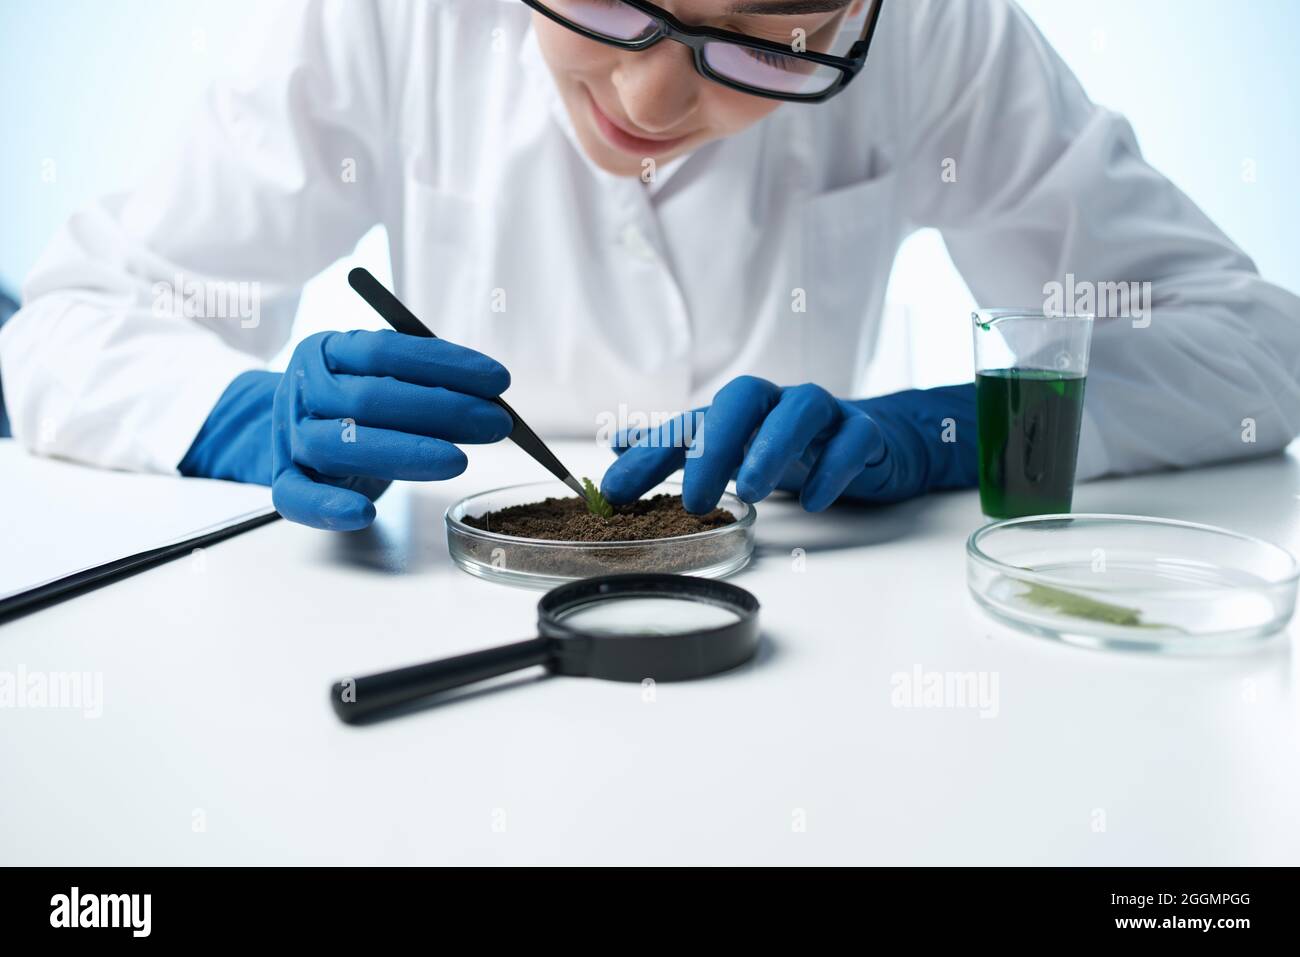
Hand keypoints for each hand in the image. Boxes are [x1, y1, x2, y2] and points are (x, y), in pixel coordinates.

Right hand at [271, 330, 512, 529]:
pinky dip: (328, 509)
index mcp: (328, 351)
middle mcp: (303, 390)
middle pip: (369, 399)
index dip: (444, 364)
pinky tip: (364, 514)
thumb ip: (421, 380)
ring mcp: (290, 437)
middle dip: (441, 410)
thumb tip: (489, 394)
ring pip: (340, 446)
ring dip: (404, 453)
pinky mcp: (285, 481)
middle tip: (495, 423)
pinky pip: (298, 498)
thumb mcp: (378, 376)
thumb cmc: (351, 402)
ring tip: (459, 461)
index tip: (497, 380)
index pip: (385, 351)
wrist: (287, 427)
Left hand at [601, 376, 907, 513]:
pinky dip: (832, 467)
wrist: (872, 441)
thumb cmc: (791, 446)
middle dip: (715, 447)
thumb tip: (616, 447)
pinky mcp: (864, 432)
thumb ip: (677, 448)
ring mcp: (824, 414)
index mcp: (739, 411)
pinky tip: (813, 501)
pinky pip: (852, 439)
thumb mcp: (732, 447)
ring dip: (771, 449)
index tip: (616, 490)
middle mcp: (776, 403)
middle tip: (696, 500)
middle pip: (742, 401)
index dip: (651, 454)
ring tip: (751, 492)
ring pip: (799, 412)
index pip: (690, 424)